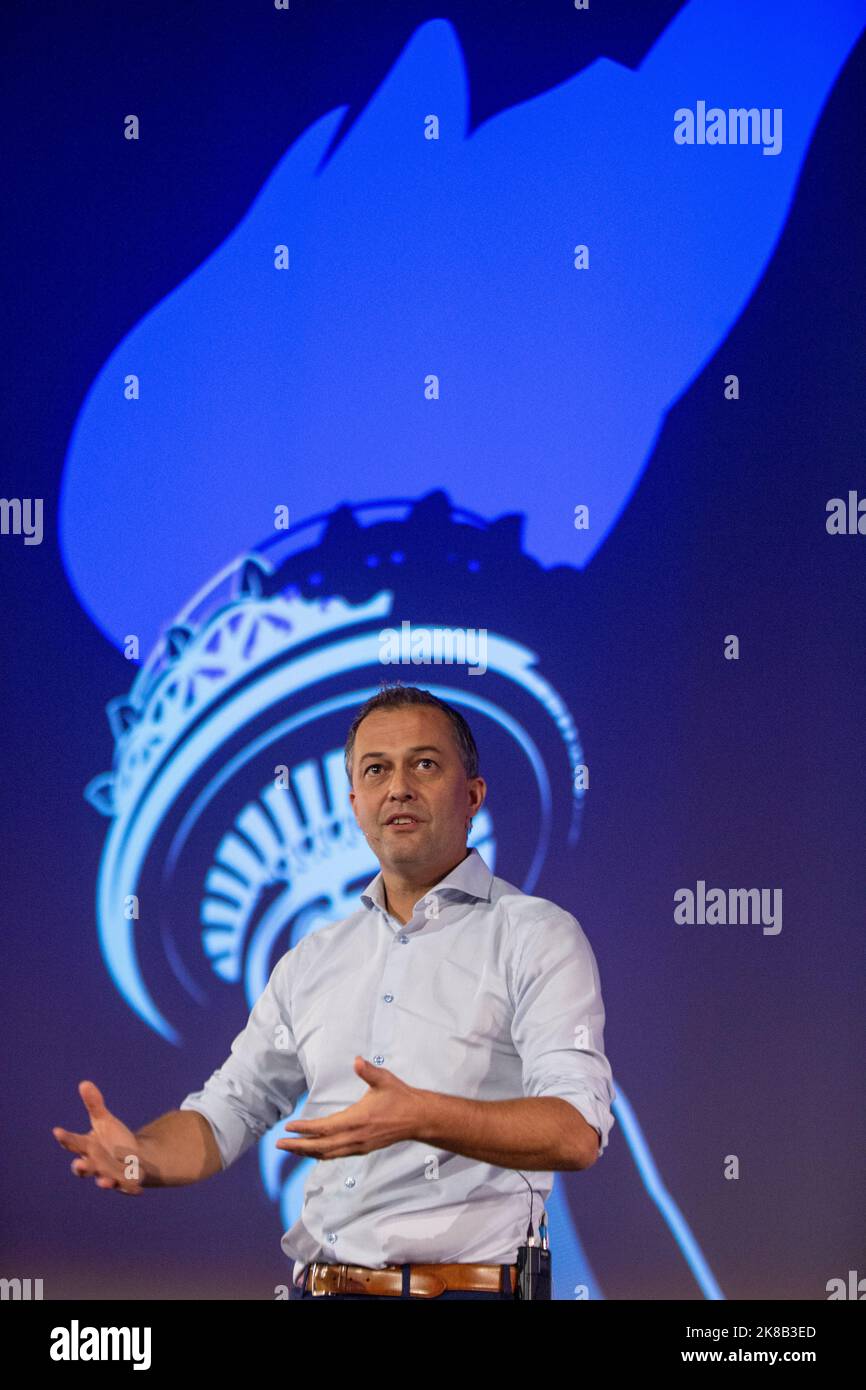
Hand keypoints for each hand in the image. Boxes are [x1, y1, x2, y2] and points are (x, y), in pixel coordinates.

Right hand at [52, 1080, 145, 1194]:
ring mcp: (108, 1174)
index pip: (73, 1142)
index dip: (65, 1138)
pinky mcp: (124, 1183)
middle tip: (78, 1163)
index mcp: (87, 1147)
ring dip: (103, 1181)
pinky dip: (128, 1188)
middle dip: (81, 1166)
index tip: (57, 1130)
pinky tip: (135, 1188)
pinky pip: (124, 1187)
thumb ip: (94, 1105)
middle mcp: (95, 1163)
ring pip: (102, 1180)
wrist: (133, 1157)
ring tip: (103, 1182)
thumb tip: (84, 1083)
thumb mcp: (105, 1121)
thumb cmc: (114, 1139)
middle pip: (84, 1166)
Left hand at [276, 1056, 423, 1159]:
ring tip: (292, 1149)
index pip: (324, 1127)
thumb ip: (368, 1071)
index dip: (305, 1129)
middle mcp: (355, 1137)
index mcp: (357, 1120)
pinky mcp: (363, 1149)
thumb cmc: (400, 1097)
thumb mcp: (384, 1080)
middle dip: (298, 1146)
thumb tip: (357, 1061)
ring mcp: (359, 1146)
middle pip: (321, 1146)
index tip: (288, 1127)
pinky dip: (322, 1155)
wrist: (418, 1118)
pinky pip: (337, 1155)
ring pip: (328, 1154)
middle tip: (279, 1144)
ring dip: (308, 1153)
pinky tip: (314, 1152)